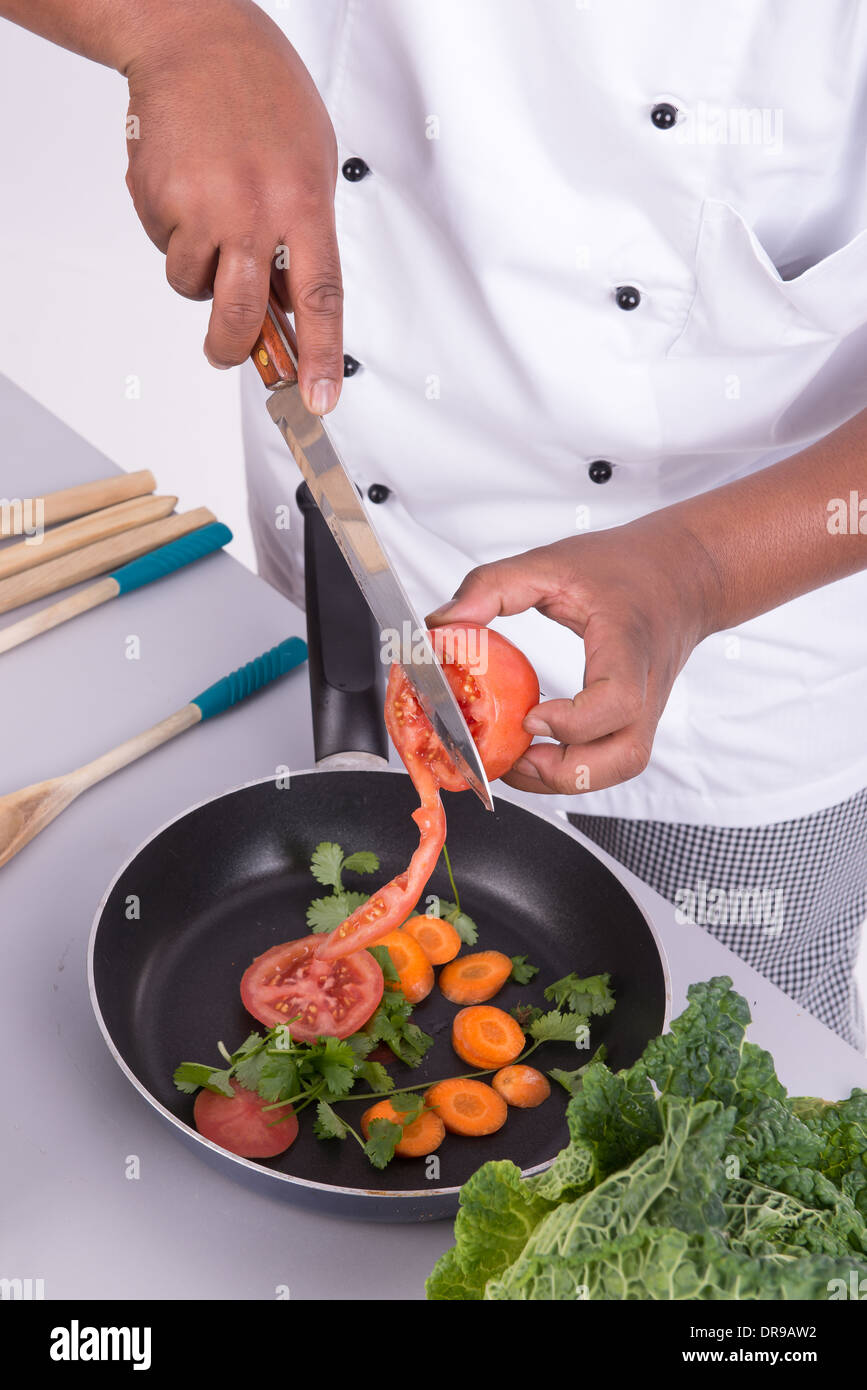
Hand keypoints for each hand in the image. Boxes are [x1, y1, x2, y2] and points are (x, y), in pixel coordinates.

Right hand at [123, 1, 342, 411]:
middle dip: (233, 348)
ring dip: (200, 273)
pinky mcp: (155, 196)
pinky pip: (164, 246)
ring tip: (211, 218)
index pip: (319, 299)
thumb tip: (290, 307)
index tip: (318, 399)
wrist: (194, 34)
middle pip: (241, 314)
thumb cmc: (262, 96)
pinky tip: (187, 188)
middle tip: (229, 354)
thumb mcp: (310, 163)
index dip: (319, 358)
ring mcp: (199, 203)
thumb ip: (304, 237)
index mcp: (302, 201)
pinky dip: (173, 232)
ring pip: (192, 285)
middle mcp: (252, 207)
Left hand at [427, 517, 720, 795]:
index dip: (573, 723)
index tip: (531, 717)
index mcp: (628, 646)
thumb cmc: (625, 567)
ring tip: (522, 762)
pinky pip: (614, 759)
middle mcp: (646, 686)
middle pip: (626, 756)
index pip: (617, 702)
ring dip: (569, 777)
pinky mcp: (639, 718)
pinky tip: (538, 752)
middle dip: (565, 772)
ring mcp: (648, 708)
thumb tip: (442, 623)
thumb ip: (492, 586)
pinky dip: (576, 767)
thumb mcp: (551, 563)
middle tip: (516, 756)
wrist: (683, 574)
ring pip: (622, 767)